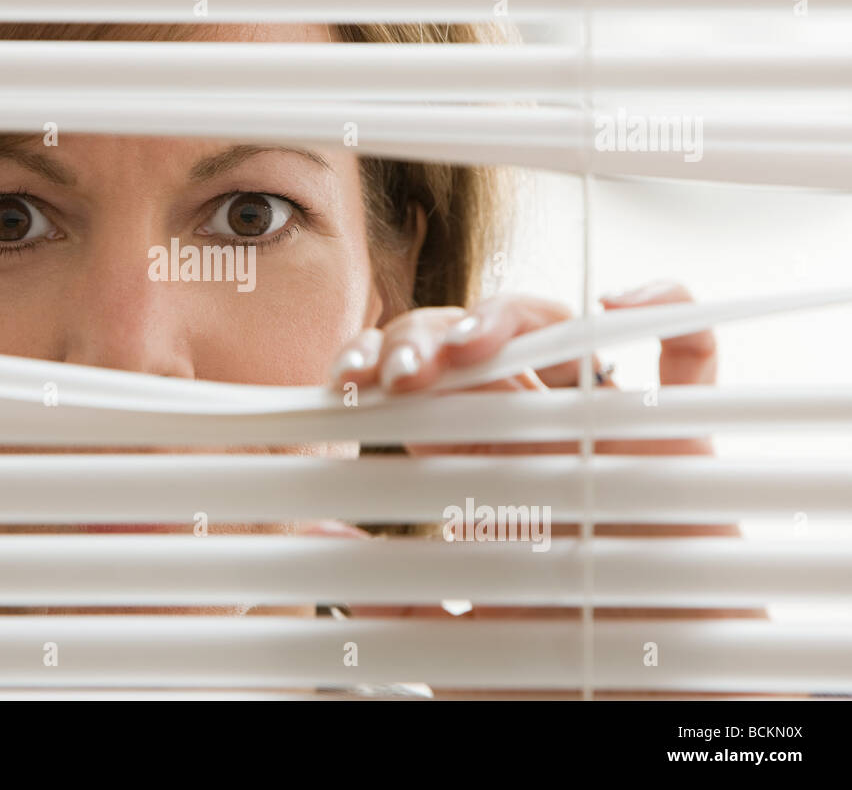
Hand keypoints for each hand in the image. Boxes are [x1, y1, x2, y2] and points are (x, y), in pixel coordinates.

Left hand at [321, 282, 755, 635]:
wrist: (649, 705)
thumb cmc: (556, 671)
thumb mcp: (454, 635)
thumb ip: (391, 591)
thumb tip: (317, 529)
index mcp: (489, 468)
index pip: (428, 391)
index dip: (383, 368)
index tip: (348, 382)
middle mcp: (545, 435)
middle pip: (482, 350)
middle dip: (429, 338)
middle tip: (398, 368)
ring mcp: (612, 430)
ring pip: (561, 335)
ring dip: (509, 320)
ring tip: (466, 344)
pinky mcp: (686, 440)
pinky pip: (689, 358)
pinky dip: (670, 313)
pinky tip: (618, 301)